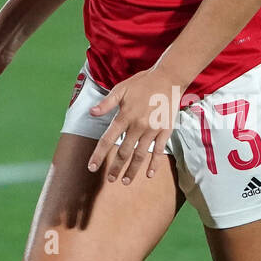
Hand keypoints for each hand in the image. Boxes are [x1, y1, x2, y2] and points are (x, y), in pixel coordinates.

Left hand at [87, 68, 181, 183]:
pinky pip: (159, 150)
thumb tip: (91, 112)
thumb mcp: (121, 89)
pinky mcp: (166, 131)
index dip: (98, 155)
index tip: (91, 167)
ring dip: (132, 170)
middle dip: (116, 168)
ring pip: (140, 155)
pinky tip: (149, 174)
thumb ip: (106, 103)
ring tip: (125, 181)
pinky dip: (154, 163)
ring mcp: (153, 130)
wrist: (169, 78)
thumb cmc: (143, 83)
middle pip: (124, 152)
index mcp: (125, 116)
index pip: (108, 140)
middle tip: (110, 180)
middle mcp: (138, 126)